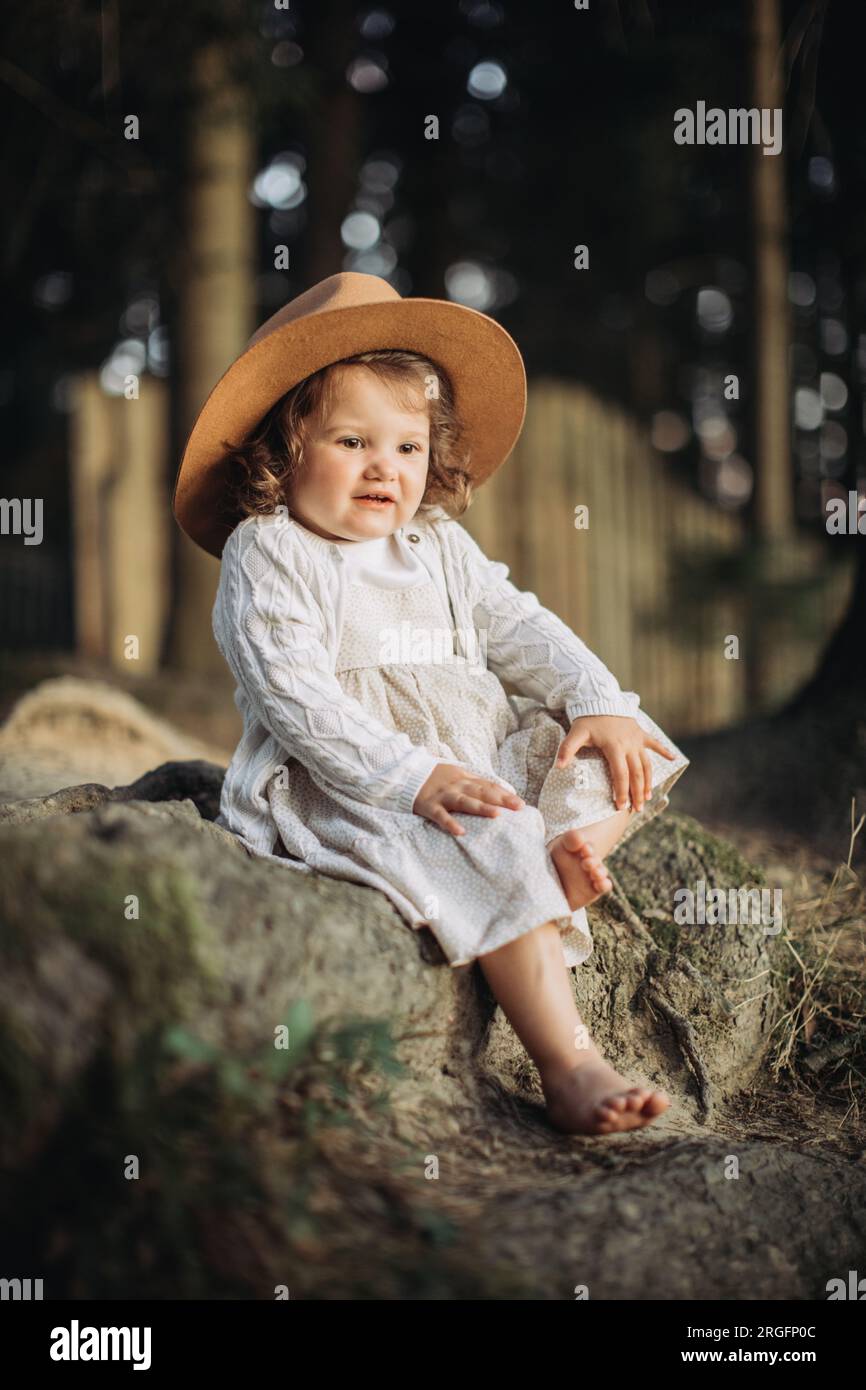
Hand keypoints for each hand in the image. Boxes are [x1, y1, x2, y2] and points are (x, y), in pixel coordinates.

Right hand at [412, 762, 524, 836]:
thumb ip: (476, 783)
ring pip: (464, 801)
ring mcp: (443, 796)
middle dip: (500, 799)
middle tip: (517, 808)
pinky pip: (441, 816)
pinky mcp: (429, 806)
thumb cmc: (436, 778)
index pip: (488, 786)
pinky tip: (461, 832)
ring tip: (496, 815)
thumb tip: (501, 791)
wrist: (406, 774)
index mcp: (465, 779)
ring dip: (481, 808)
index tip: (520, 804)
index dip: (504, 794)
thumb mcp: (457, 775)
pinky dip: (450, 823)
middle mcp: (457, 786)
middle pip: (481, 792)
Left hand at [554, 716, 676, 812]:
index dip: (622, 792)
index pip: (620, 774)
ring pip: (647, 764)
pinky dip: (664, 751)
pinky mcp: (641, 733)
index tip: (620, 807)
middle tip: (637, 810)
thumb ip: (567, 749)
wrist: (600, 699)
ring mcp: (637, 739)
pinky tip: (674, 758)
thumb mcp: (576, 733)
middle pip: (637, 773)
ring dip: (649, 781)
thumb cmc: (587, 719)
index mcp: (614, 746)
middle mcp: (629, 744)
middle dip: (637, 793)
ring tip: (647, 797)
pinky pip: (655, 743)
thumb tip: (558, 766)